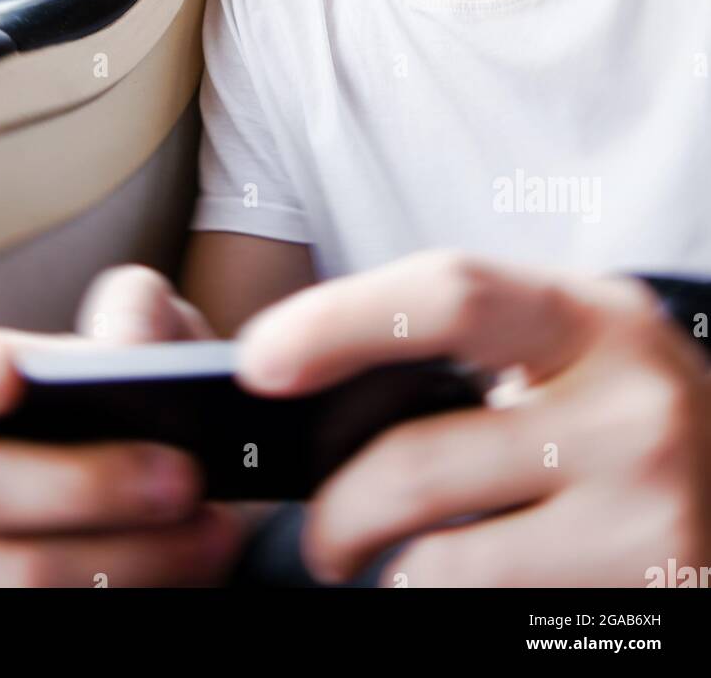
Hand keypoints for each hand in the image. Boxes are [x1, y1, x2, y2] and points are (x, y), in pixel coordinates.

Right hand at [0, 265, 246, 586]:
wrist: (206, 498)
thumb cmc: (160, 404)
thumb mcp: (163, 336)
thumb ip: (138, 308)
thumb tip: (121, 344)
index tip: (7, 377)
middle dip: (88, 485)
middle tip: (184, 475)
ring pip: (20, 571)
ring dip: (134, 553)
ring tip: (213, 527)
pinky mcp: (2, 617)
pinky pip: (54, 620)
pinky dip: (139, 591)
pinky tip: (195, 562)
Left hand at [234, 249, 710, 586]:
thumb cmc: (629, 412)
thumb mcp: (571, 348)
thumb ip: (474, 346)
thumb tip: (310, 378)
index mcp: (593, 317)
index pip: (449, 294)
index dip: (338, 322)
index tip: (259, 361)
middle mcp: (632, 407)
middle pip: (418, 462)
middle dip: (335, 511)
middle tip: (321, 532)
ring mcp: (648, 512)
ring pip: (439, 565)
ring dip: (383, 576)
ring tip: (384, 567)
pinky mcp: (651, 597)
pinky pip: (487, 616)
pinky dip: (444, 605)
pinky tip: (466, 587)